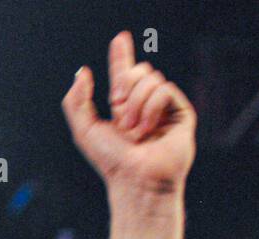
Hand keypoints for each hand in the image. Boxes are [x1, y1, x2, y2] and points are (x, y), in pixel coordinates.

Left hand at [62, 31, 195, 194]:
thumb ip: (77, 101)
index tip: (120, 39)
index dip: (121, 56)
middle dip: (125, 86)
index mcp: (123, 108)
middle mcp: (145, 106)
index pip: (124, 75)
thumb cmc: (111, 161)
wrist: (136, 179)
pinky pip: (164, 89)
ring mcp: (164, 109)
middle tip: (120, 112)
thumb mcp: (84, 130)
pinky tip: (148, 128)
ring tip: (134, 130)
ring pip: (151, 78)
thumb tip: (82, 72)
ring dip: (136, 103)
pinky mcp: (181, 112)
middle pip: (139, 71)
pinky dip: (150, 107)